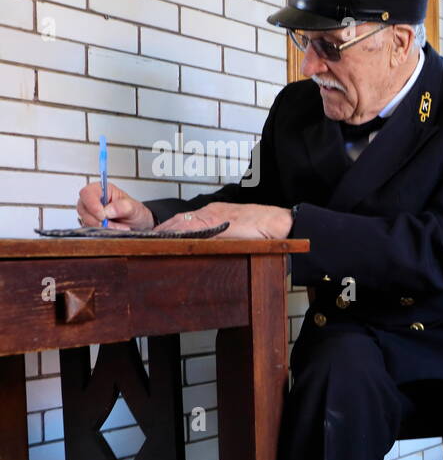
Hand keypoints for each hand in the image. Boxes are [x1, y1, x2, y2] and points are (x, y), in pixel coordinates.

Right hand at [77, 182, 154, 229]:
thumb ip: (123, 207)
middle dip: (97, 220)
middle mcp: (93, 199)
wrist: (137, 225)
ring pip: (85, 220)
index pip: (87, 193)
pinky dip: (101, 232)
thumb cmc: (135, 212)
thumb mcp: (135, 208)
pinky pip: (89, 229)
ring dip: (101, 227)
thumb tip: (108, 210)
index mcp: (102, 189)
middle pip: (83, 208)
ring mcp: (90, 212)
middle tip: (113, 225)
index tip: (102, 216)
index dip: (92, 205)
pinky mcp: (90, 223)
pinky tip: (113, 230)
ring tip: (118, 228)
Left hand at [154, 203, 293, 239]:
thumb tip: (205, 247)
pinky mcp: (219, 223)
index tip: (154, 236)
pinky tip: (171, 240)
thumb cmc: (263, 228)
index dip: (168, 228)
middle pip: (179, 220)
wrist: (279, 222)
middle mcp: (211, 212)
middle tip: (144, 239)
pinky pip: (194, 227)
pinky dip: (180, 233)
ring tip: (151, 241)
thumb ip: (221, 236)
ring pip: (183, 222)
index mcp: (214, 213)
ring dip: (167, 231)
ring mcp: (214, 216)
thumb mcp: (238, 233)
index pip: (185, 220)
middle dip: (162, 229)